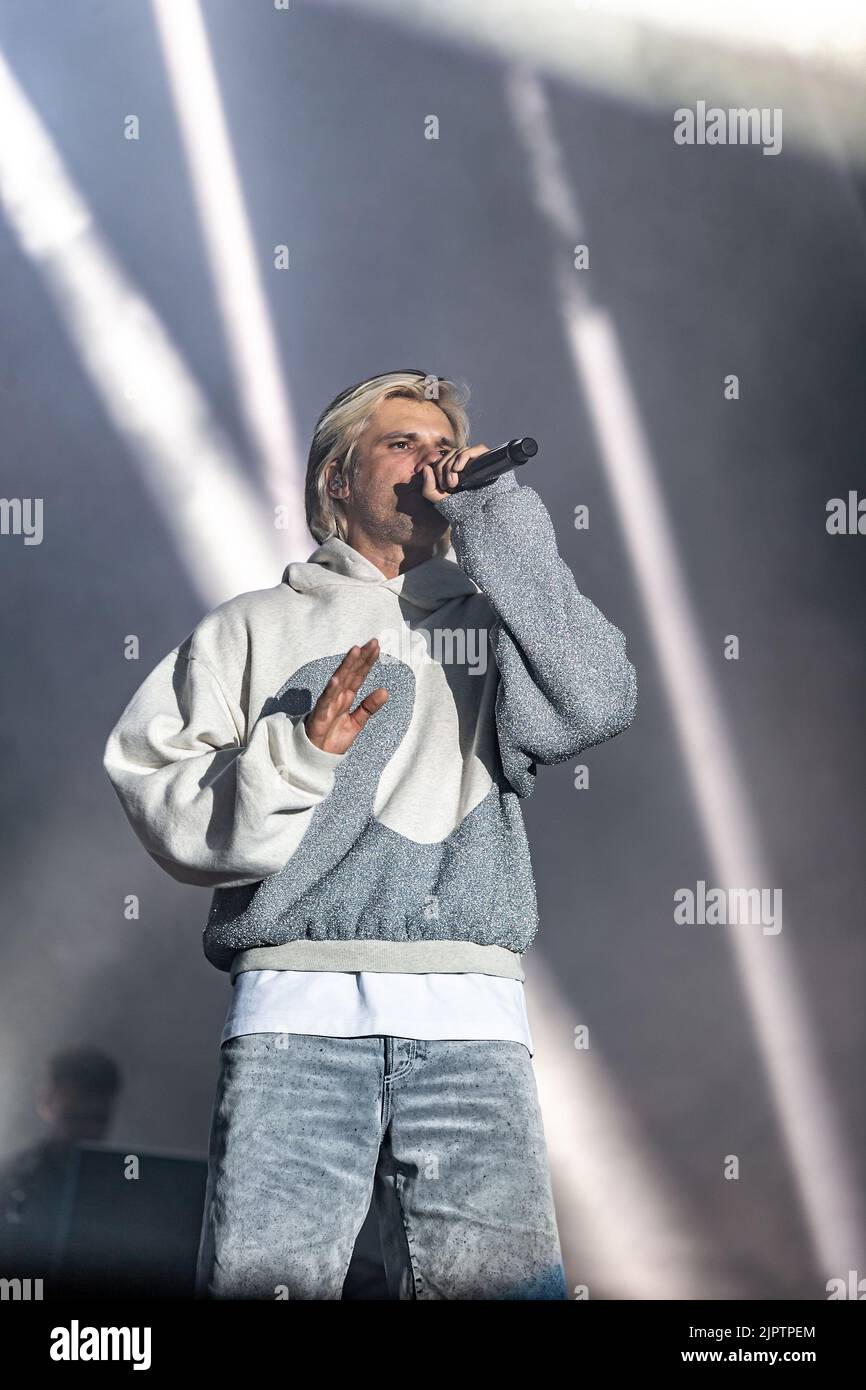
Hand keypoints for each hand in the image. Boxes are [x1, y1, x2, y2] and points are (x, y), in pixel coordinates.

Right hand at [305, 639, 387, 753]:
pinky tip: (335, 680)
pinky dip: (330, 691)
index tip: (377, 647)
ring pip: (338, 681)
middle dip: (361, 657)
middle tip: (372, 642)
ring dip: (346, 666)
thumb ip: (369, 706)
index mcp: (347, 696)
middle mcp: (338, 696)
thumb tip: (385, 691)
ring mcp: (328, 704)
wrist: (318, 755)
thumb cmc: (334, 736)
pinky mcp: (320, 716)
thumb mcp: (358, 721)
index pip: (359, 675)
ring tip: (355, 651)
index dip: (368, 661)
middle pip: (350, 673)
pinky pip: (325, 702)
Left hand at [419, 444, 489, 502]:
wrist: (482, 515)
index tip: (418, 470)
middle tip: (446, 486)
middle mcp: (465, 464)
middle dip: (442, 469)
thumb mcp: (440, 500)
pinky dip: (462, 457)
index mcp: (454, 471)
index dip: (430, 462)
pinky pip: (473, 449)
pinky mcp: (486, 459)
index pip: (440, 458)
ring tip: (453, 485)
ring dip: (450, 467)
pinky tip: (458, 470)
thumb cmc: (462, 509)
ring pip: (457, 452)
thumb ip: (428, 488)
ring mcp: (476, 461)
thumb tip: (426, 469)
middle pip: (448, 455)